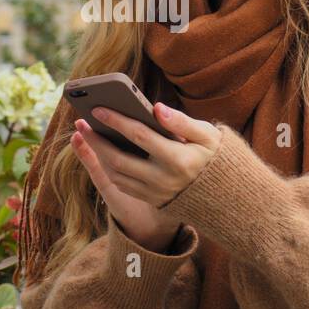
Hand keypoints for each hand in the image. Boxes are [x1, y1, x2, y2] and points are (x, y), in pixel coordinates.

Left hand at [69, 102, 220, 250]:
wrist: (226, 196)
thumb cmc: (215, 157)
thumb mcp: (207, 135)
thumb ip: (182, 121)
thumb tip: (157, 108)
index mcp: (178, 159)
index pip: (139, 136)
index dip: (117, 121)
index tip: (98, 108)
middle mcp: (163, 180)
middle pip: (119, 158)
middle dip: (97, 140)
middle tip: (81, 122)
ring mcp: (156, 193)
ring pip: (116, 174)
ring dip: (97, 155)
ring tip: (86, 135)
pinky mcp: (152, 200)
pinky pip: (122, 185)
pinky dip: (107, 168)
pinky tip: (101, 152)